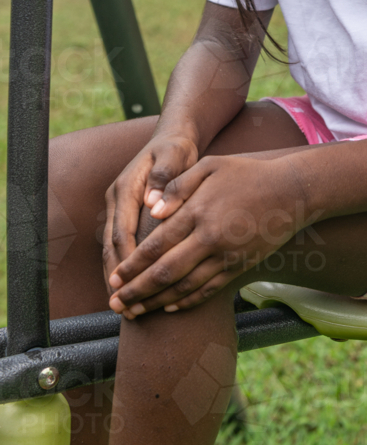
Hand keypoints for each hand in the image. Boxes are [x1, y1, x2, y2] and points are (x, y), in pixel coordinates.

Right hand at [103, 132, 198, 293]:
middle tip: (124, 305)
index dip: (127, 261)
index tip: (134, 285)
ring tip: (124, 305)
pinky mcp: (125, 213)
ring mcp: (118, 207)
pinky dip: (122, 267)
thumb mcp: (174, 154)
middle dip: (117, 277)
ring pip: (111, 248)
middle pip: (111, 245)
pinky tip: (131, 286)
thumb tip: (152, 203)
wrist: (171, 138)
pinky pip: (119, 245)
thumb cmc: (176, 148)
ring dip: (116, 276)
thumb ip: (164, 175)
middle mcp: (117, 200)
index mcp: (126, 188)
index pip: (122, 232)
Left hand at [107, 154, 301, 315]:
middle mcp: (210, 238)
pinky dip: (187, 301)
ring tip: (135, 312)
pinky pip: (208, 290)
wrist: (291, 192)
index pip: (155, 246)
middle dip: (137, 291)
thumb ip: (178, 186)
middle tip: (115, 305)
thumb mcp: (210, 166)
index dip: (131, 266)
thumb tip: (150, 210)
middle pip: (165, 273)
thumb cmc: (246, 173)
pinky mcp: (240, 266)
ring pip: (185, 287)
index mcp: (198, 212)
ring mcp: (226, 256)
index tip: (113, 280)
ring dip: (157, 302)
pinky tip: (170, 307)